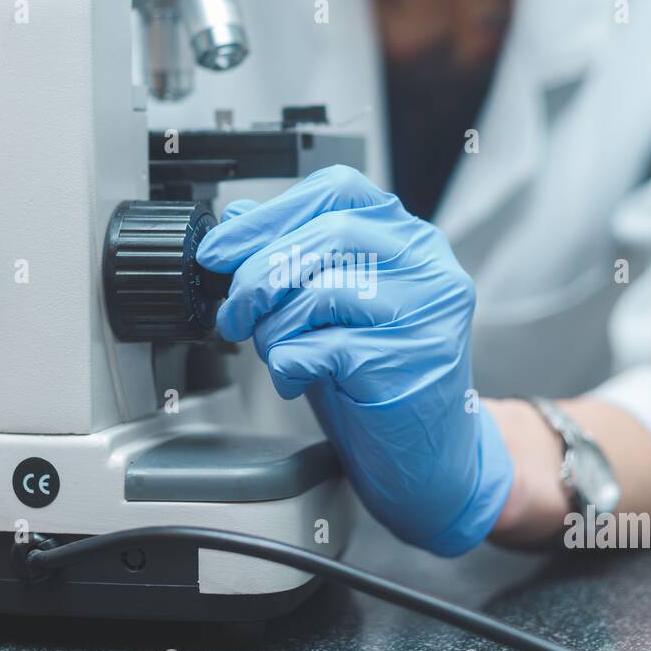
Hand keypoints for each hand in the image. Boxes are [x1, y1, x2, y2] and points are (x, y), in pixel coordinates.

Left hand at [196, 165, 513, 555]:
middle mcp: (428, 266)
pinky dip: (290, 365)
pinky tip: (298, 379)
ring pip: (320, 293)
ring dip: (274, 330)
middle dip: (259, 274)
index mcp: (410, 239)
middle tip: (235, 311)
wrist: (428, 459)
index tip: (222, 248)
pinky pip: (322, 347)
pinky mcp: (410, 360)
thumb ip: (295, 259)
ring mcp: (426, 312)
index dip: (271, 214)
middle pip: (326, 236)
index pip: (337, 190)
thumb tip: (239, 218)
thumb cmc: (381, 381)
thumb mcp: (331, 309)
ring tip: (276, 354)